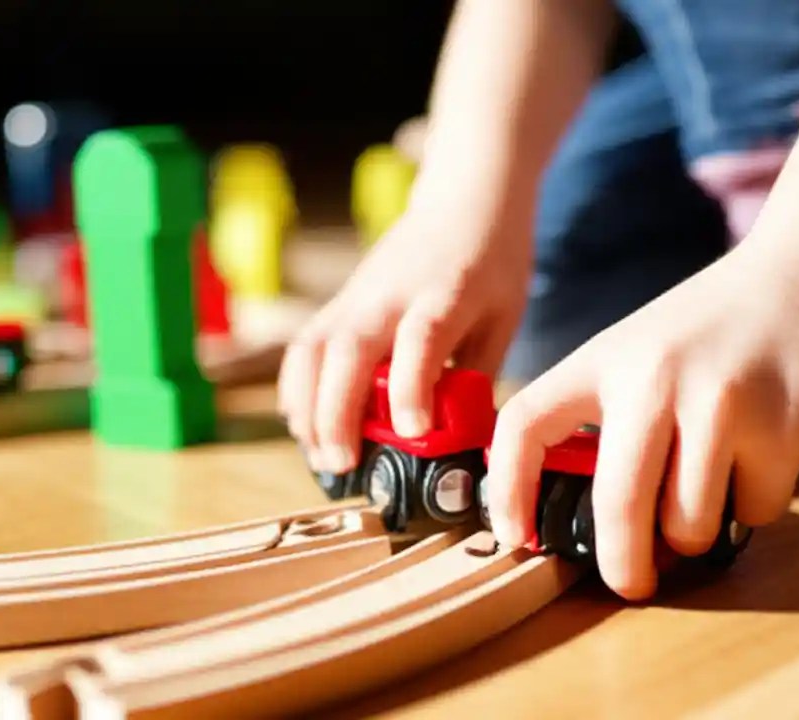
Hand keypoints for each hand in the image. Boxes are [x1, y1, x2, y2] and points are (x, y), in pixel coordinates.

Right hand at [279, 187, 531, 473]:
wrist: (463, 199)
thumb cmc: (490, 263)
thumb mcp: (503, 318)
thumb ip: (476, 375)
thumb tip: (458, 438)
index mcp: (445, 296)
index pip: (420, 339)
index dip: (412, 387)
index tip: (413, 430)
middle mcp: (390, 295)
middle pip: (348, 350)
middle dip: (336, 412)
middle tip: (340, 464)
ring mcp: (356, 297)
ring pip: (312, 350)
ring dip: (307, 406)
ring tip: (319, 455)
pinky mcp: (338, 302)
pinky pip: (303, 348)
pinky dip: (296, 389)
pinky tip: (305, 426)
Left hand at [485, 239, 798, 599]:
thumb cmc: (717, 326)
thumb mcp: (641, 349)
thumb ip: (609, 415)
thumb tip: (595, 521)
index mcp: (604, 357)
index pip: (525, 423)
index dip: (507, 490)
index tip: (514, 536)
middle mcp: (654, 379)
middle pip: (617, 505)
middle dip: (621, 566)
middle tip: (630, 584)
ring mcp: (718, 405)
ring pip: (688, 524)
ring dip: (697, 532)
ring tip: (713, 486)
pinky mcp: (780, 431)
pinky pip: (753, 510)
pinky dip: (755, 502)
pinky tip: (765, 452)